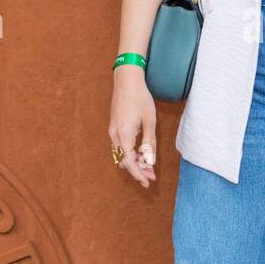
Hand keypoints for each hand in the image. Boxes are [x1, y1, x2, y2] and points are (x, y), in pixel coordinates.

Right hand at [109, 66, 157, 187]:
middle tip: (152, 175)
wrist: (126, 81)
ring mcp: (112, 131)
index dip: (139, 174)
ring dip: (134, 162)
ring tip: (148, 164)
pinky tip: (140, 152)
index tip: (148, 182)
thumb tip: (150, 161)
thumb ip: (149, 143)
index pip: (130, 162)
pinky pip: (120, 146)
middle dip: (138, 170)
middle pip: (124, 161)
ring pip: (121, 154)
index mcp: (124, 135)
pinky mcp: (113, 127)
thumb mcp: (150, 121)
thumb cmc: (140, 98)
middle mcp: (114, 135)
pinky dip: (129, 153)